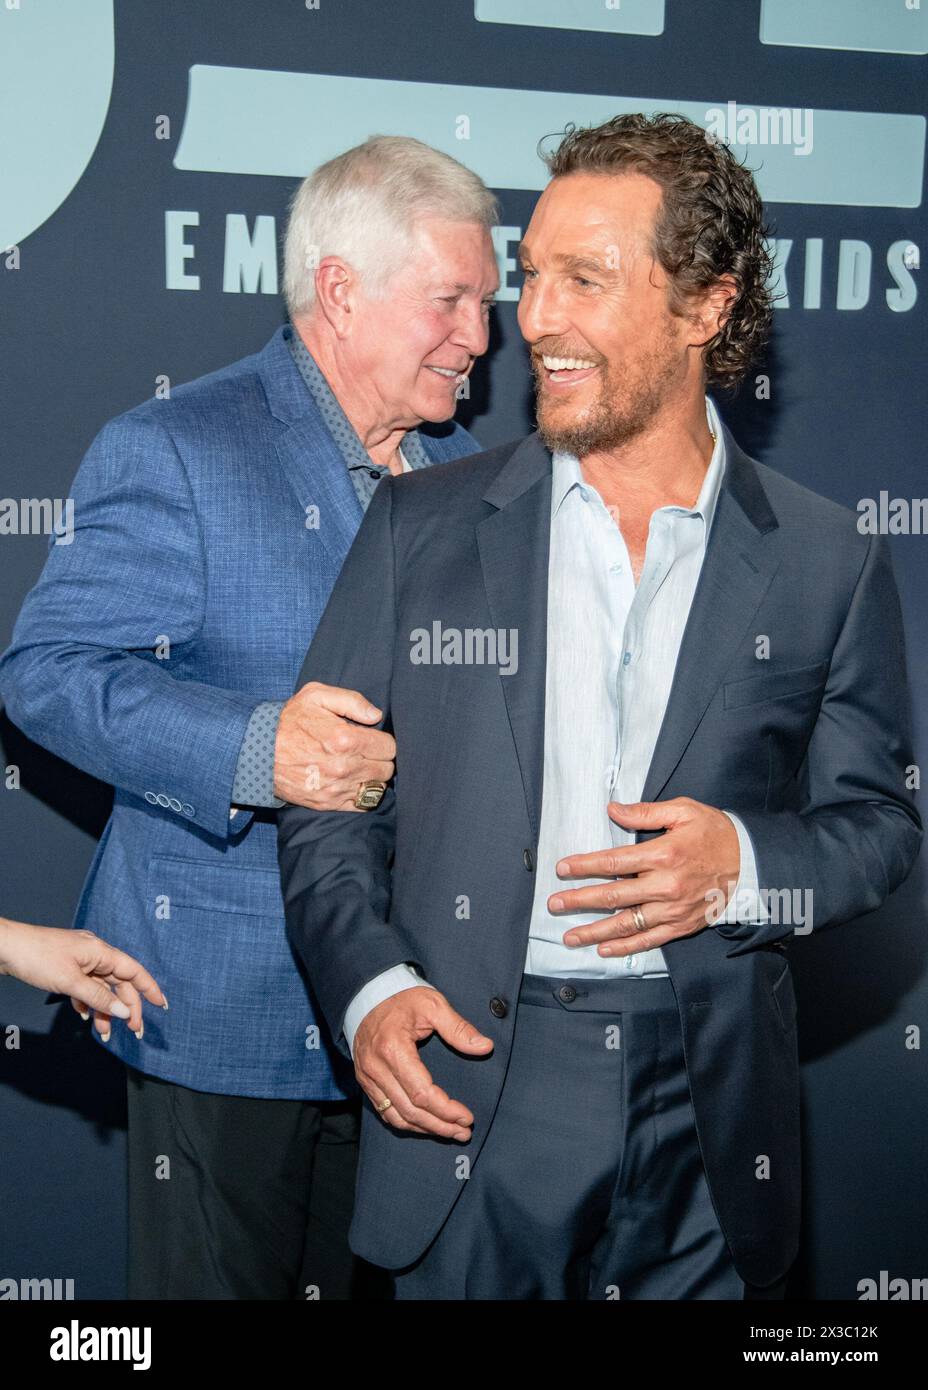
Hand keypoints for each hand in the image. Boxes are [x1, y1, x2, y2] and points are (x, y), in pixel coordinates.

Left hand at [0, 919, 165, 1038]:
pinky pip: (85, 987)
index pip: (134, 971)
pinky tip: (83, 1015)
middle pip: (119, 983)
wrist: (5, 947)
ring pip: (101, 988)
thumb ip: (98, 997)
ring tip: (104, 1032)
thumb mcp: (70, 981)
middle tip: (134, 1030)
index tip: (162, 1005)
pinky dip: (87, 1002)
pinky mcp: (66, 968)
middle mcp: (94, 954)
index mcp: (101, 951)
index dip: (150, 988)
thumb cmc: (37, 957)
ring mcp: (80, 961)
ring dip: (105, 1010)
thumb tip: (122, 1011)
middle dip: (127, 1007)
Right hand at [274, 681, 394, 809]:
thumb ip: (352, 701)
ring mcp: (336, 789)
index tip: (372, 738)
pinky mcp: (329, 804)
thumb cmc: (289, 720)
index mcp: (345, 739)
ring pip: (378, 787)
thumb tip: (376, 715)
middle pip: (387, 769)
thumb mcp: (316, 695)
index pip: (389, 747)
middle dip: (380, 759)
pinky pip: (363, 804)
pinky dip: (363, 794)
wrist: (258, 751)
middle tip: (366, 752)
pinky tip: (353, 781)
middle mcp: (344, 767)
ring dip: (373, 777)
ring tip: (360, 766)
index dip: (383, 741)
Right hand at [353, 987, 493, 1140]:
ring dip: (425, 1129)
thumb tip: (485, 1047)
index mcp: (393, 1049)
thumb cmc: (402, 998)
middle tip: (464, 1132)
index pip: (422, 1093)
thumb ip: (459, 1028)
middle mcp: (376, 1068)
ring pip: (396, 1116)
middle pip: (410, 1111)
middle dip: (440, 1125)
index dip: (447, 1110)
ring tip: (450, 1133)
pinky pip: (385, 1111)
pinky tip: (425, 1125)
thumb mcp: (433, 1005)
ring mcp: (367, 1077)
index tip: (467, 1117)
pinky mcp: (365, 1081)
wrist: (368, 994)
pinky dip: (406, 1123)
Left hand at [547, 797, 740, 955]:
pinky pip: (649, 940)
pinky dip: (625, 947)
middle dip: (579, 900)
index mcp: (662, 854)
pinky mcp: (682, 925)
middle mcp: (665, 885)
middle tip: (554, 904)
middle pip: (613, 895)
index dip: (584, 865)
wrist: (750, 862)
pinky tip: (604, 949)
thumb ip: (645, 813)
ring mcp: (673, 909)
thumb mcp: (683, 811)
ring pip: (627, 923)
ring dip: (595, 931)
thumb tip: (612, 810)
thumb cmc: (715, 833)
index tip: (562, 869)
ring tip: (570, 937)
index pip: (613, 861)